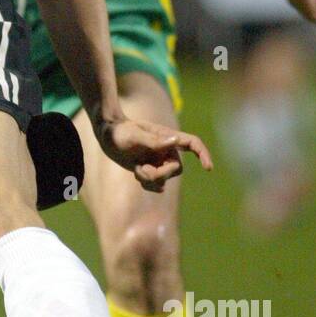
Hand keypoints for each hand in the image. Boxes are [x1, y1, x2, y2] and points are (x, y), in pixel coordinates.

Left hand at [96, 115, 212, 192]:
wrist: (107, 135)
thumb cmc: (120, 131)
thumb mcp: (134, 136)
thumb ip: (154, 141)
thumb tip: (175, 141)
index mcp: (168, 137)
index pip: (193, 144)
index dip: (203, 154)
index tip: (208, 168)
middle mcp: (167, 150)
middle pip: (176, 169)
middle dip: (159, 173)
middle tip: (141, 167)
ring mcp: (160, 160)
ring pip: (165, 180)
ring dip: (149, 179)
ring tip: (137, 168)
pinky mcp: (152, 169)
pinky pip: (156, 185)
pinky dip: (146, 183)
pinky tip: (137, 172)